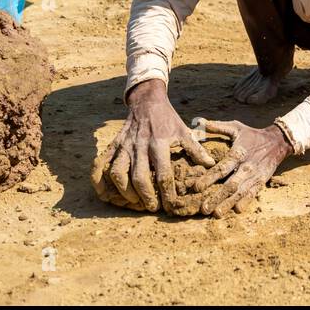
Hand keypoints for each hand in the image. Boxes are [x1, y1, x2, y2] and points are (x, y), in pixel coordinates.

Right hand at [91, 79, 215, 211]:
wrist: (147, 101)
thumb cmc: (168, 119)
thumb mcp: (184, 131)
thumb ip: (196, 149)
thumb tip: (210, 164)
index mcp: (159, 143)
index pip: (163, 173)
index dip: (167, 192)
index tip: (171, 205)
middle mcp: (140, 145)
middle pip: (139, 177)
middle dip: (145, 196)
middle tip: (152, 207)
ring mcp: (124, 146)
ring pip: (118, 173)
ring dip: (124, 191)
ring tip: (133, 202)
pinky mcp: (114, 145)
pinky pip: (101, 164)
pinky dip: (99, 180)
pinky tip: (104, 193)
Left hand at [186, 120, 291, 217]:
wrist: (278, 141)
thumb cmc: (252, 135)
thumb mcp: (236, 127)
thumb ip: (217, 127)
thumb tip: (198, 122)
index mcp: (239, 153)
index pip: (222, 167)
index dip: (209, 178)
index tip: (196, 188)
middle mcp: (247, 166)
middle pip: (231, 185)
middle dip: (217, 197)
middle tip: (203, 209)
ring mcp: (255, 175)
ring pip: (241, 192)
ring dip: (228, 203)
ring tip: (216, 214)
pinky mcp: (262, 181)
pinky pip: (254, 193)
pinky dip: (246, 202)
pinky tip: (237, 211)